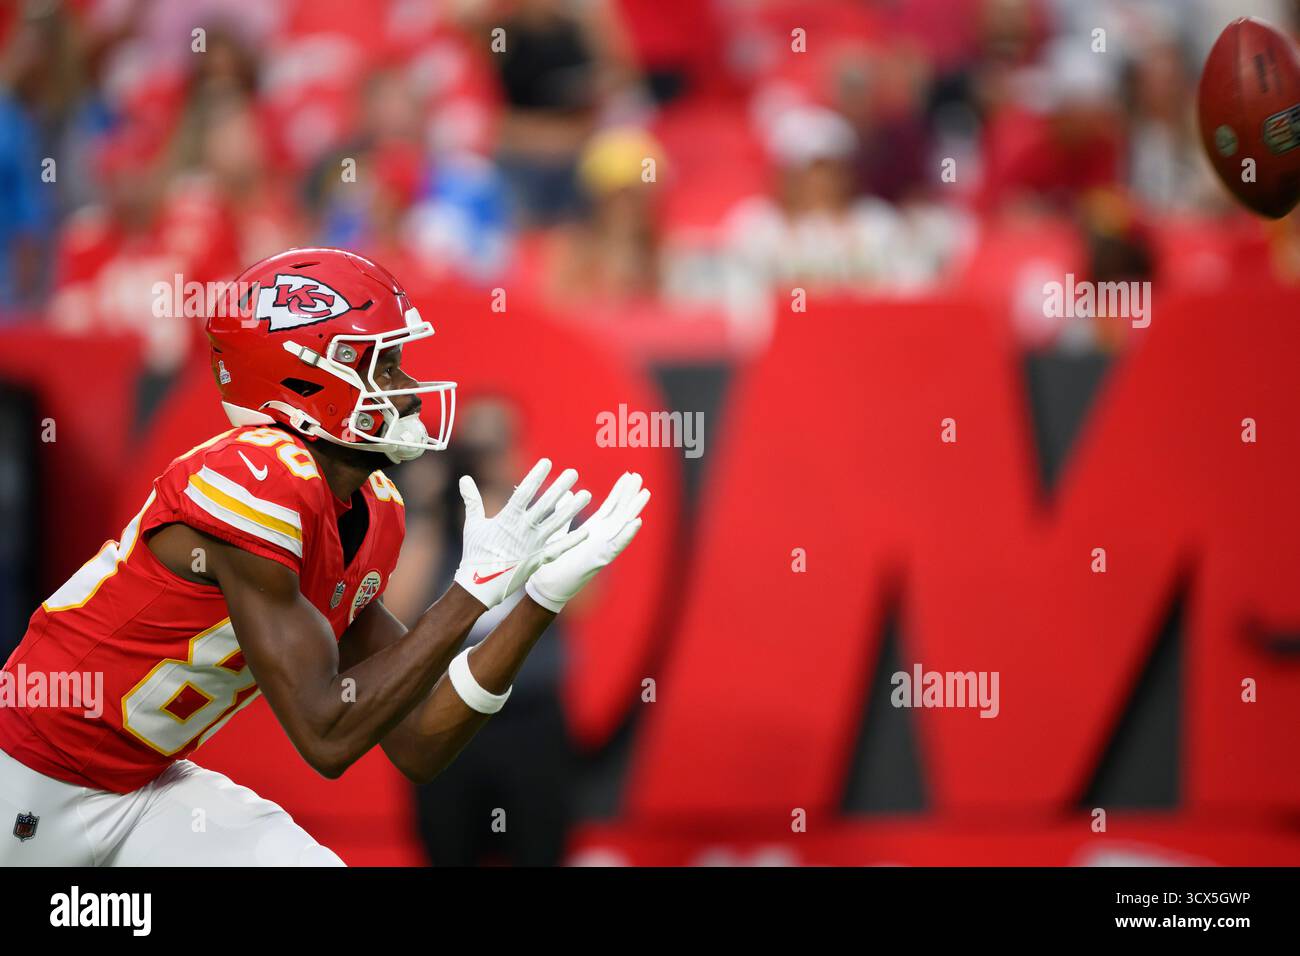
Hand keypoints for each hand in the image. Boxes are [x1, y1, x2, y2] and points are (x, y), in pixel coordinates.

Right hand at [453, 458, 590, 609]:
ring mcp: (533, 545)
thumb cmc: (475, 552)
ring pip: (557, 523)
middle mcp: (523, 529)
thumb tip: (464, 478)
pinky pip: (559, 548)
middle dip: (560, 487)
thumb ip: (472, 500)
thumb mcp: (473, 524)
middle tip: (573, 473)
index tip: (547, 462)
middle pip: (546, 504)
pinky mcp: (539, 559)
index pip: (524, 492)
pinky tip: (587, 531)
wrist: (480, 585)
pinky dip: (573, 540)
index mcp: (507, 518)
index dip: (536, 476)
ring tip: (587, 495)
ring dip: (572, 509)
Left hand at [525, 471, 649, 612]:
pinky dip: (626, 534)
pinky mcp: (598, 561)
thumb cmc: (551, 563)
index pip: (610, 507)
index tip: (628, 475)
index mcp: (592, 530)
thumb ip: (564, 512)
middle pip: (619, 512)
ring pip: (622, 526)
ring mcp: (601, 549)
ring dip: (634, 510)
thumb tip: (568, 492)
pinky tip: (636, 522)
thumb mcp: (558, 531)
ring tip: (645, 494)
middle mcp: (600, 538)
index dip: (619, 491)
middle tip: (639, 476)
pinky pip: (615, 546)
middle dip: (629, 495)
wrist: (545, 588)